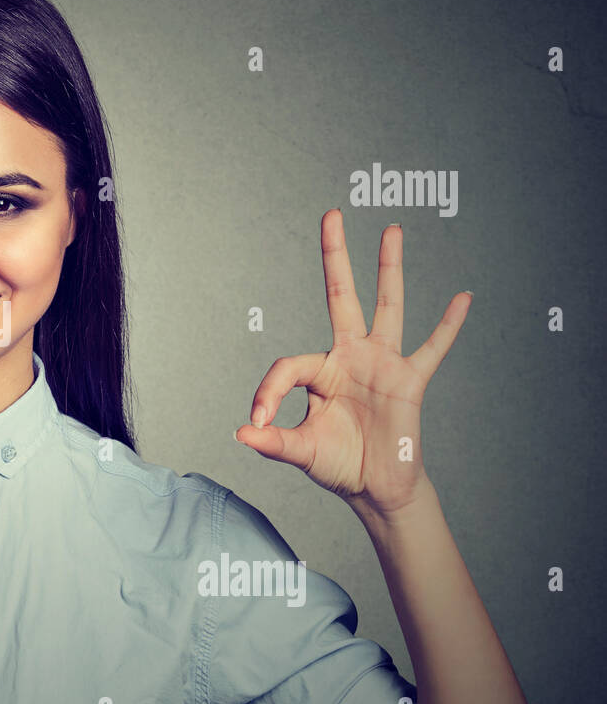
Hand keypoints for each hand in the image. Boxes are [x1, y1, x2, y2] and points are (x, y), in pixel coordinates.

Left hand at [233, 208, 470, 517]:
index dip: (268, 391)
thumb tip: (240, 432)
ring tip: (391, 230)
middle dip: (335, 257)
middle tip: (331, 215)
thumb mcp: (300, 452)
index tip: (257, 420)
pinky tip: (462, 297)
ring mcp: (382, 364)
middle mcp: (350, 357)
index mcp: (319, 372)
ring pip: (388, 306)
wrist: (376, 488)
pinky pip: (433, 348)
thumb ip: (272, 441)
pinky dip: (448, 325)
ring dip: (389, 268)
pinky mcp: (411, 380)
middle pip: (341, 296)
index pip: (288, 366)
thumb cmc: (337, 465)